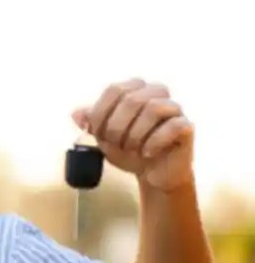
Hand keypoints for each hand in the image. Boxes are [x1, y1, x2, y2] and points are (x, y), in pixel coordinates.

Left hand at [72, 79, 194, 191]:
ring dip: (136, 134)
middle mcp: (157, 93)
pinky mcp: (186, 127)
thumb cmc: (127, 149)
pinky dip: (155, 142)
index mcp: (135, 90)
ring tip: (132, 148)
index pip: (114, 89)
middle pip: (132, 99)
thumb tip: (77, 114)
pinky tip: (147, 153)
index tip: (96, 132)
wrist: (151, 173)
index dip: (101, 112)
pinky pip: (174, 125)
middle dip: (117, 127)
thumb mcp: (102, 136)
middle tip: (115, 143)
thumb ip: (90, 122)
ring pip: (154, 108)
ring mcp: (174, 109)